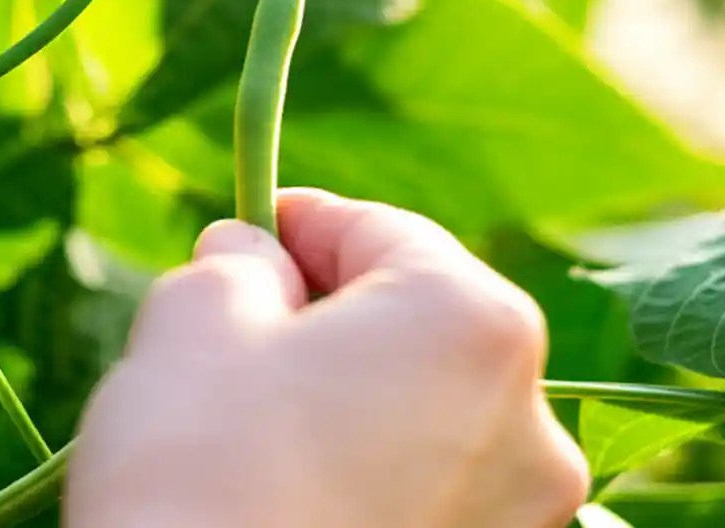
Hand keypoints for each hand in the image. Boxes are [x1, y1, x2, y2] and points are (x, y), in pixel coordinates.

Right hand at [65, 189, 587, 527]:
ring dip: (347, 397)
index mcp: (472, 323)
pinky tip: (292, 492)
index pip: (378, 233)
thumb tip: (255, 256)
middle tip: (234, 335)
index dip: (298, 226)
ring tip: (252, 427)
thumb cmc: (200, 468)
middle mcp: (530, 419)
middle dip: (323, 316)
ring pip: (420, 411)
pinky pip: (427, 488)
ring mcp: (521, 516)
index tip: (244, 236)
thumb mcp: (194, 319)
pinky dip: (369, 473)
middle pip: (411, 325)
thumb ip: (236, 260)